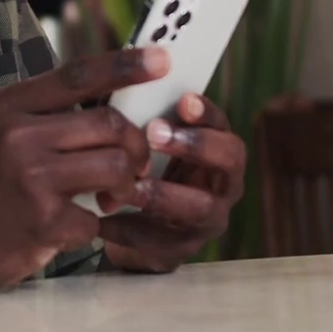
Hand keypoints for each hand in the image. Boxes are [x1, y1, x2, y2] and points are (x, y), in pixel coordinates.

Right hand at [0, 48, 167, 294]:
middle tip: (134, 163)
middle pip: (110, 122)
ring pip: (116, 165)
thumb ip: (42, 112)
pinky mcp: (42, 222)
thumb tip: (108, 95)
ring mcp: (31, 180)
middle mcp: (19, 136)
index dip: (125, 63)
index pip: (78, 73)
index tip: (163, 58)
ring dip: (125, 185)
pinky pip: (97, 217)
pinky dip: (93, 226)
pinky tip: (72, 228)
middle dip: (134, 143)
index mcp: (9, 106)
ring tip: (110, 197)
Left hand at [98, 94, 245, 272]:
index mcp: (214, 150)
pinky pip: (160, 241)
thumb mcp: (143, 142)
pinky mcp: (180, 251)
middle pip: (230, 161)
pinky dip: (128, 227)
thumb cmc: (139, 170)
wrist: (128, 229)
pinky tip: (102, 218)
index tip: (183, 100)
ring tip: (133, 186)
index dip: (207, 113)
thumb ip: (140, 116)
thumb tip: (117, 80)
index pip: (223, 126)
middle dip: (195, 145)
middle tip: (154, 134)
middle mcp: (221, 184)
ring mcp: (206, 221)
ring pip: (201, 207)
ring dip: (165, 193)